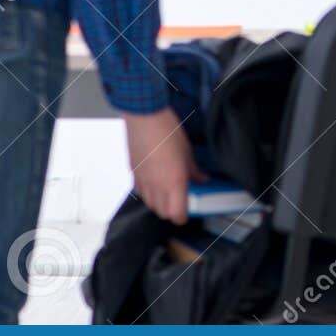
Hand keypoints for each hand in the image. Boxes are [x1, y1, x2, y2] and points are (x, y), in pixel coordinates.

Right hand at [122, 107, 204, 223]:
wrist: (144, 118)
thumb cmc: (167, 131)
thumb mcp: (187, 151)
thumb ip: (194, 170)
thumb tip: (201, 179)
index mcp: (173, 183)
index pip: (176, 214)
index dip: (183, 217)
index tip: (188, 211)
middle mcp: (156, 186)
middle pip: (162, 213)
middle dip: (172, 211)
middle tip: (181, 201)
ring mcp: (142, 181)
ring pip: (150, 204)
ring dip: (160, 203)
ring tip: (169, 191)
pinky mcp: (133, 174)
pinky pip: (141, 192)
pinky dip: (149, 192)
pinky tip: (155, 181)